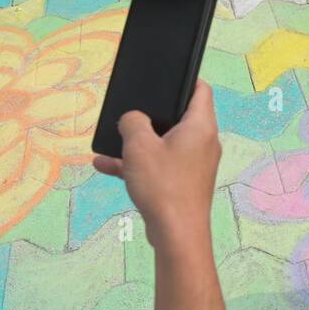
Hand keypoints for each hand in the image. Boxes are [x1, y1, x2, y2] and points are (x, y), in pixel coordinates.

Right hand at [93, 81, 221, 246]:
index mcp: (201, 126)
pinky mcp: (182, 183)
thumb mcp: (139, 146)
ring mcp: (193, 164)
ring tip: (112, 139)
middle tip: (131, 106)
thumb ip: (132, 122)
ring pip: (163, 143)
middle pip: (178, 116)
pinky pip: (158, 165)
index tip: (165, 74)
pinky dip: (136, 163)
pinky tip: (105, 165)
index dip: (184, 78)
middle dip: (152, 113)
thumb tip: (132, 119)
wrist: (176, 235)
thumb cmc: (164, 186)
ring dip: (138, 141)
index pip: (200, 90)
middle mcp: (203, 143)